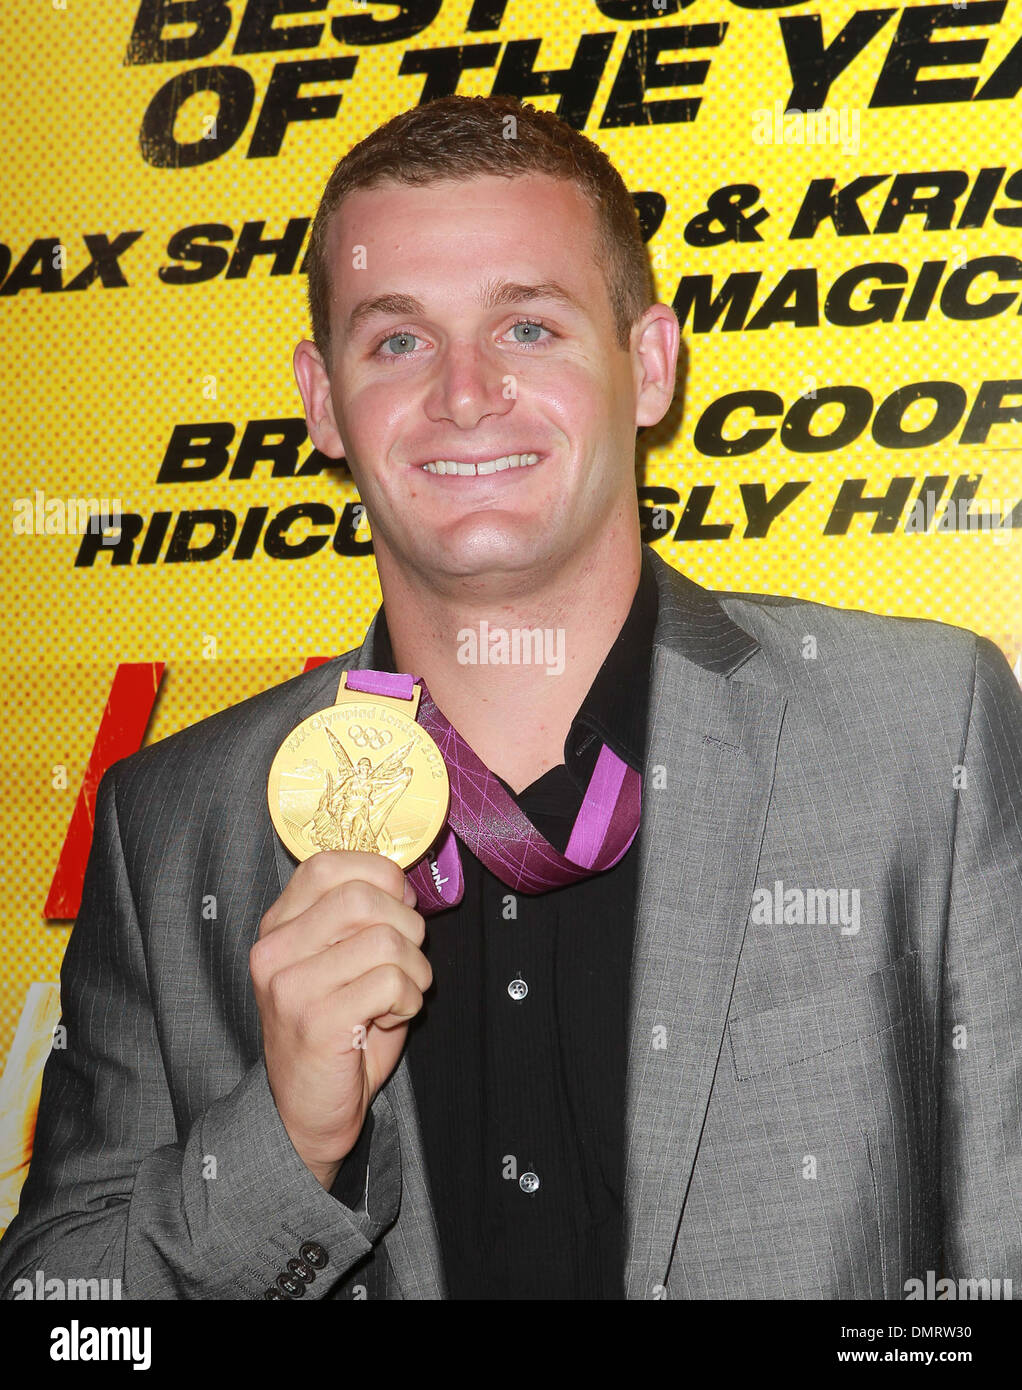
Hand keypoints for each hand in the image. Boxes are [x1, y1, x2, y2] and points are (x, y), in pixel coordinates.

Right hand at [250, 850, 430, 1189]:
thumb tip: (403, 882)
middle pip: (364, 898)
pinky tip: (390, 1018)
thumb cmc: (337, 1030)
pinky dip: (410, 1000)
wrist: (306, 1111)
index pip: (327, 864)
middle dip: (407, 926)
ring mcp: (290, 986)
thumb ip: (360, 916)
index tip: (398, 907)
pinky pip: (390, 982)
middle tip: (404, 960)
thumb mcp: (339, 959)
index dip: (380, 876)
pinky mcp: (316, 1021)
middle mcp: (274, 950)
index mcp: (278, 926)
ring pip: (385, 940)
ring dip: (414, 970)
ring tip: (398, 996)